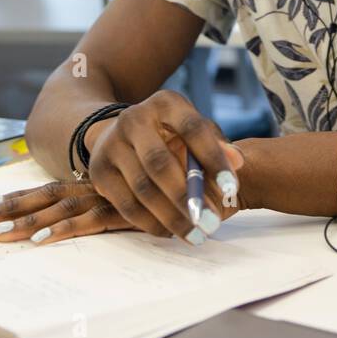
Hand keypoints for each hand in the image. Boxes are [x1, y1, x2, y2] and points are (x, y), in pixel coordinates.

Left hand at [0, 175, 242, 245]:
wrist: (220, 174)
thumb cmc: (190, 185)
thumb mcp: (153, 196)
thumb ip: (135, 201)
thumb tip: (105, 212)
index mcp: (102, 182)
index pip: (54, 191)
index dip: (22, 199)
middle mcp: (101, 186)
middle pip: (48, 197)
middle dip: (11, 208)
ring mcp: (112, 197)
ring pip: (60, 210)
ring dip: (26, 222)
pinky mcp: (125, 210)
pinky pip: (88, 222)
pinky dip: (61, 232)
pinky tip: (38, 242)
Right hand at [85, 90, 244, 241]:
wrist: (118, 132)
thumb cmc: (169, 135)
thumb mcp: (194, 131)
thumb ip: (216, 146)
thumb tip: (237, 162)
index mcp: (165, 103)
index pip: (192, 129)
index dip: (213, 159)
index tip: (232, 189)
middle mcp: (134, 118)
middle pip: (160, 162)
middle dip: (188, 197)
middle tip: (211, 223)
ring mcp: (112, 144)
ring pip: (143, 188)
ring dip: (171, 217)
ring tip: (196, 234)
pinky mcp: (99, 172)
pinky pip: (126, 205)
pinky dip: (151, 223)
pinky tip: (171, 232)